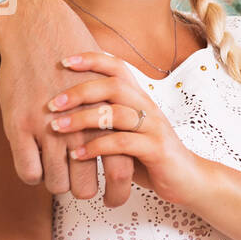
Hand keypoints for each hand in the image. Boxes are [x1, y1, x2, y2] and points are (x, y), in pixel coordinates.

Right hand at [0, 0, 135, 205]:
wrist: (38, 31)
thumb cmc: (74, 59)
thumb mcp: (105, 86)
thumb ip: (116, 116)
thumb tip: (128, 140)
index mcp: (105, 121)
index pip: (120, 172)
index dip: (119, 192)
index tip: (114, 196)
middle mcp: (79, 128)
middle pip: (85, 187)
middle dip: (86, 193)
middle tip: (83, 188)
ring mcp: (46, 129)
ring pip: (56, 184)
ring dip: (58, 184)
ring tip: (59, 175)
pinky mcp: (19, 127)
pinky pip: (29, 172)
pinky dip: (34, 175)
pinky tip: (37, 163)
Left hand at [47, 51, 204, 207]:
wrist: (189, 180)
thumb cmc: (151, 157)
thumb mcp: (126, 133)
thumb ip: (104, 121)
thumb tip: (65, 111)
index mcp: (140, 98)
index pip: (117, 67)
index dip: (91, 60)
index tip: (63, 61)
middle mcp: (148, 107)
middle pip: (114, 85)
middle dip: (79, 91)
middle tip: (52, 104)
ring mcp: (153, 127)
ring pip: (115, 113)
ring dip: (81, 119)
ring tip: (56, 128)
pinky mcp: (156, 150)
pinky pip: (122, 143)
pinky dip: (95, 148)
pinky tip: (77, 155)